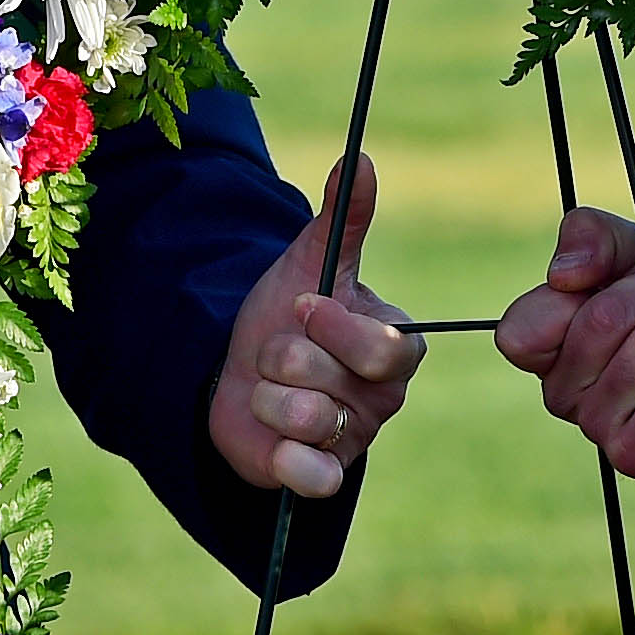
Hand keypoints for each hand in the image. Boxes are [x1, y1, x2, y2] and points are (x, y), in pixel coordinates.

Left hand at [209, 157, 417, 500]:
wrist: (235, 372)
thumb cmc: (285, 316)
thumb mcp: (309, 263)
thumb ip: (342, 216)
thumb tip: (360, 156)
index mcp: (399, 343)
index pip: (382, 346)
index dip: (330, 328)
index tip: (298, 307)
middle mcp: (388, 395)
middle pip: (333, 382)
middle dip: (285, 360)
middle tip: (278, 354)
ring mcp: (359, 439)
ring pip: (309, 422)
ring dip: (268, 399)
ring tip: (269, 390)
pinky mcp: (325, 476)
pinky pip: (312, 477)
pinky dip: (283, 457)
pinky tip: (274, 439)